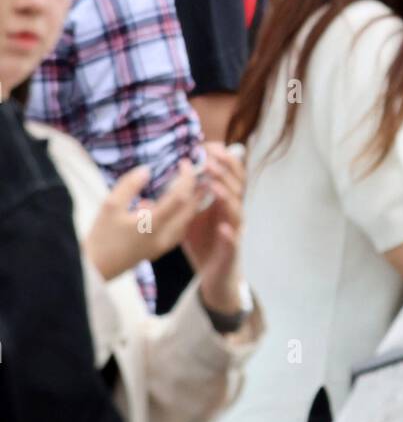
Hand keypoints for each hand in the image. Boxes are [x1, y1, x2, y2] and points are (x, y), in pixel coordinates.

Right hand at [84, 160, 203, 280]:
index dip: (187, 177)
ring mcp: (163, 246)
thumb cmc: (101, 237)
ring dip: (192, 203)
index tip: (184, 163)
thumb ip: (129, 185)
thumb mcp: (110, 206)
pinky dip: (182, 216)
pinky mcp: (159, 251)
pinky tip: (174, 207)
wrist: (95, 270)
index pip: (180, 197)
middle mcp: (163, 237)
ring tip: (191, 185)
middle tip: (196, 172)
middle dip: (196, 189)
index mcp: (153, 225)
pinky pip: (179, 230)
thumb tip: (146, 169)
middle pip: (190, 210)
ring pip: (187, 221)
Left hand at [182, 144, 245, 313]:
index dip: (223, 159)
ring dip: (227, 197)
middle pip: (237, 186)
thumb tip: (145, 199)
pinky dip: (229, 233)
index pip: (229, 174)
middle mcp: (232, 212)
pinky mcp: (232, 251)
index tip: (209, 146)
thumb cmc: (204, 244)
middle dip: (225, 171)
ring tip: (215, 187)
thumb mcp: (186, 221)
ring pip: (237, 210)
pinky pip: (233, 240)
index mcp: (223, 201)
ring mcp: (235, 231)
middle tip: (209, 160)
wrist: (215, 275)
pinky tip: (222, 227)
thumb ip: (174, 207)